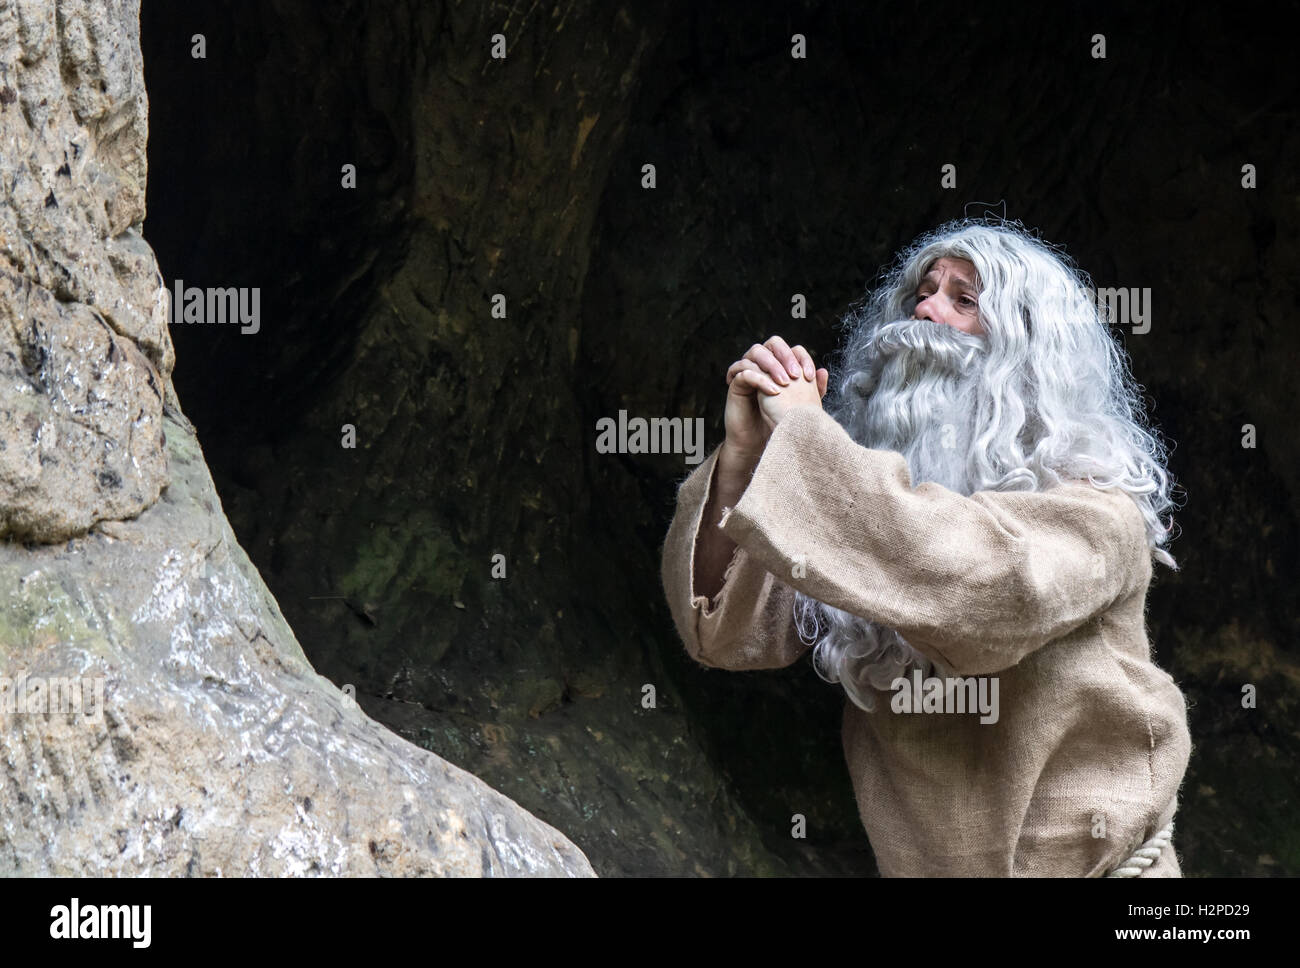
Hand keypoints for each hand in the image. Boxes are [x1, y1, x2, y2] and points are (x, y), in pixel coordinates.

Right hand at [723, 335, 828, 461]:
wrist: (759, 441)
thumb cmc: (778, 422)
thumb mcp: (800, 405)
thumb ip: (813, 389)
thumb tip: (823, 371)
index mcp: (779, 366)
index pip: (791, 349)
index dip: (802, 358)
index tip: (810, 377)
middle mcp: (763, 364)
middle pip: (773, 343)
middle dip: (785, 355)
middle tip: (795, 375)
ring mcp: (748, 371)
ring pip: (756, 352)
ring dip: (772, 364)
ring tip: (784, 383)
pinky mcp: (736, 383)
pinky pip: (744, 371)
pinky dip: (759, 378)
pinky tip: (773, 392)